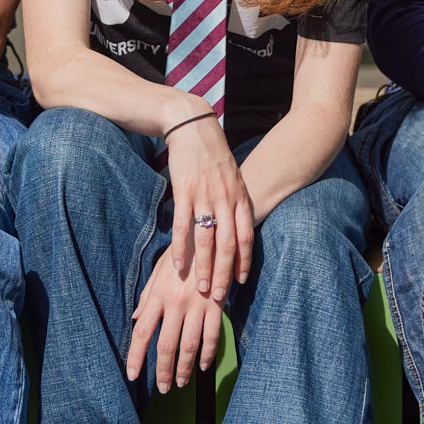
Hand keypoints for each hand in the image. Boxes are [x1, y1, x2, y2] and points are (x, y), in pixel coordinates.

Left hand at [126, 253, 225, 393]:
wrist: (210, 234)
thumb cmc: (181, 252)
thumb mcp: (159, 269)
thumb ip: (147, 295)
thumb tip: (136, 319)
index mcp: (158, 294)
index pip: (142, 332)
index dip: (136, 357)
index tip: (133, 375)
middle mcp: (175, 302)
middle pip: (166, 345)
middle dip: (162, 371)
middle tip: (162, 388)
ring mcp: (197, 305)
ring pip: (189, 346)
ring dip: (184, 369)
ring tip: (179, 383)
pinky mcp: (217, 305)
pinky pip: (212, 337)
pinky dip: (208, 355)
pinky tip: (202, 367)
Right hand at [163, 109, 254, 303]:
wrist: (193, 127)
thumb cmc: (213, 155)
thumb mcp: (232, 177)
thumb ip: (235, 202)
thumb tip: (238, 229)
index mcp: (239, 197)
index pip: (246, 236)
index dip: (243, 261)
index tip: (239, 282)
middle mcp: (225, 199)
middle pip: (227, 244)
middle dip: (223, 273)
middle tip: (218, 296)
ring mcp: (204, 196)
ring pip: (206, 240)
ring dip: (203, 268)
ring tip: (199, 289)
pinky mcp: (184, 191)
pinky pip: (182, 226)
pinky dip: (180, 249)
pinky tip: (177, 266)